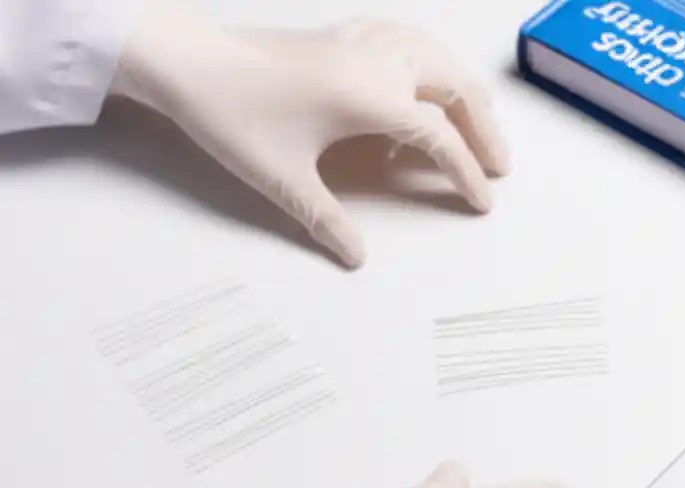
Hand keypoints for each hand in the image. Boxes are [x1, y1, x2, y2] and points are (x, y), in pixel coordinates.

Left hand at [110, 6, 508, 267]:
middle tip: (497, 166)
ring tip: (474, 126)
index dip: (466, 173)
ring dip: (463, 92)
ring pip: (438, 58)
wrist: (187, 59)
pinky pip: (409, 41)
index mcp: (371, 97)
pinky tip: (423, 84)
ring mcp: (362, 41)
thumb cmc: (232, 114)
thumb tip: (355, 256)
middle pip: (457, 89)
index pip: (440, 138)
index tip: (481, 202)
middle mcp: (378, 62)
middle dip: (484, 129)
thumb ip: (326, 219)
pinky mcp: (343, 34)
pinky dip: (431, 65)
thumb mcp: (282, 179)